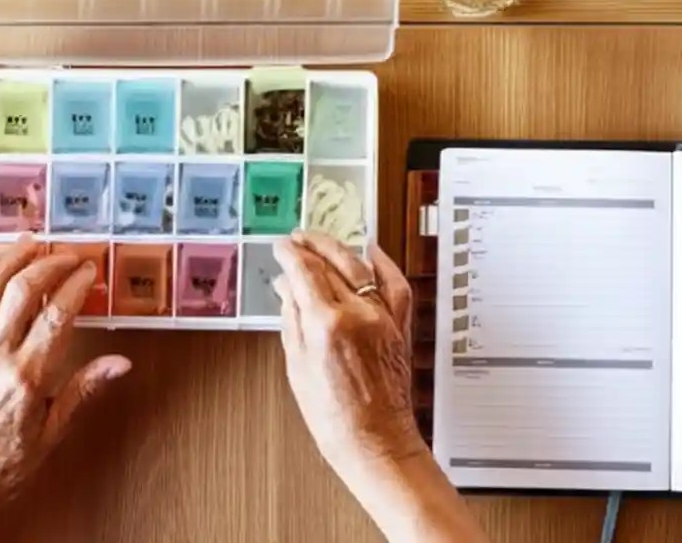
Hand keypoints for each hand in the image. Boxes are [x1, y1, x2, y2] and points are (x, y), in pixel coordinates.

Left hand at [0, 236, 130, 542]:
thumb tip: (121, 363)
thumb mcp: (55, 430)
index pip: (56, 314)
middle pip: (23, 292)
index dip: (76, 285)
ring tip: (30, 243)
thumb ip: (85, 389)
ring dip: (9, 262)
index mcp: (27, 375)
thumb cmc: (8, 462)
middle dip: (50, 265)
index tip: (90, 270)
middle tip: (69, 255)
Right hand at [272, 230, 419, 470]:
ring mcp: (384, 317)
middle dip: (312, 245)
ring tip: (324, 242)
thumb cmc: (336, 418)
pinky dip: (384, 264)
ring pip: (362, 266)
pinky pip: (396, 284)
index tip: (282, 247)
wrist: (377, 442)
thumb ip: (292, 321)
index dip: (290, 254)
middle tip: (298, 239)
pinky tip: (372, 252)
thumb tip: (287, 291)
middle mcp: (359, 314)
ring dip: (340, 248)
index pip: (305, 271)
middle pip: (333, 262)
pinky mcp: (400, 325)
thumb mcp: (298, 367)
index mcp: (328, 324)